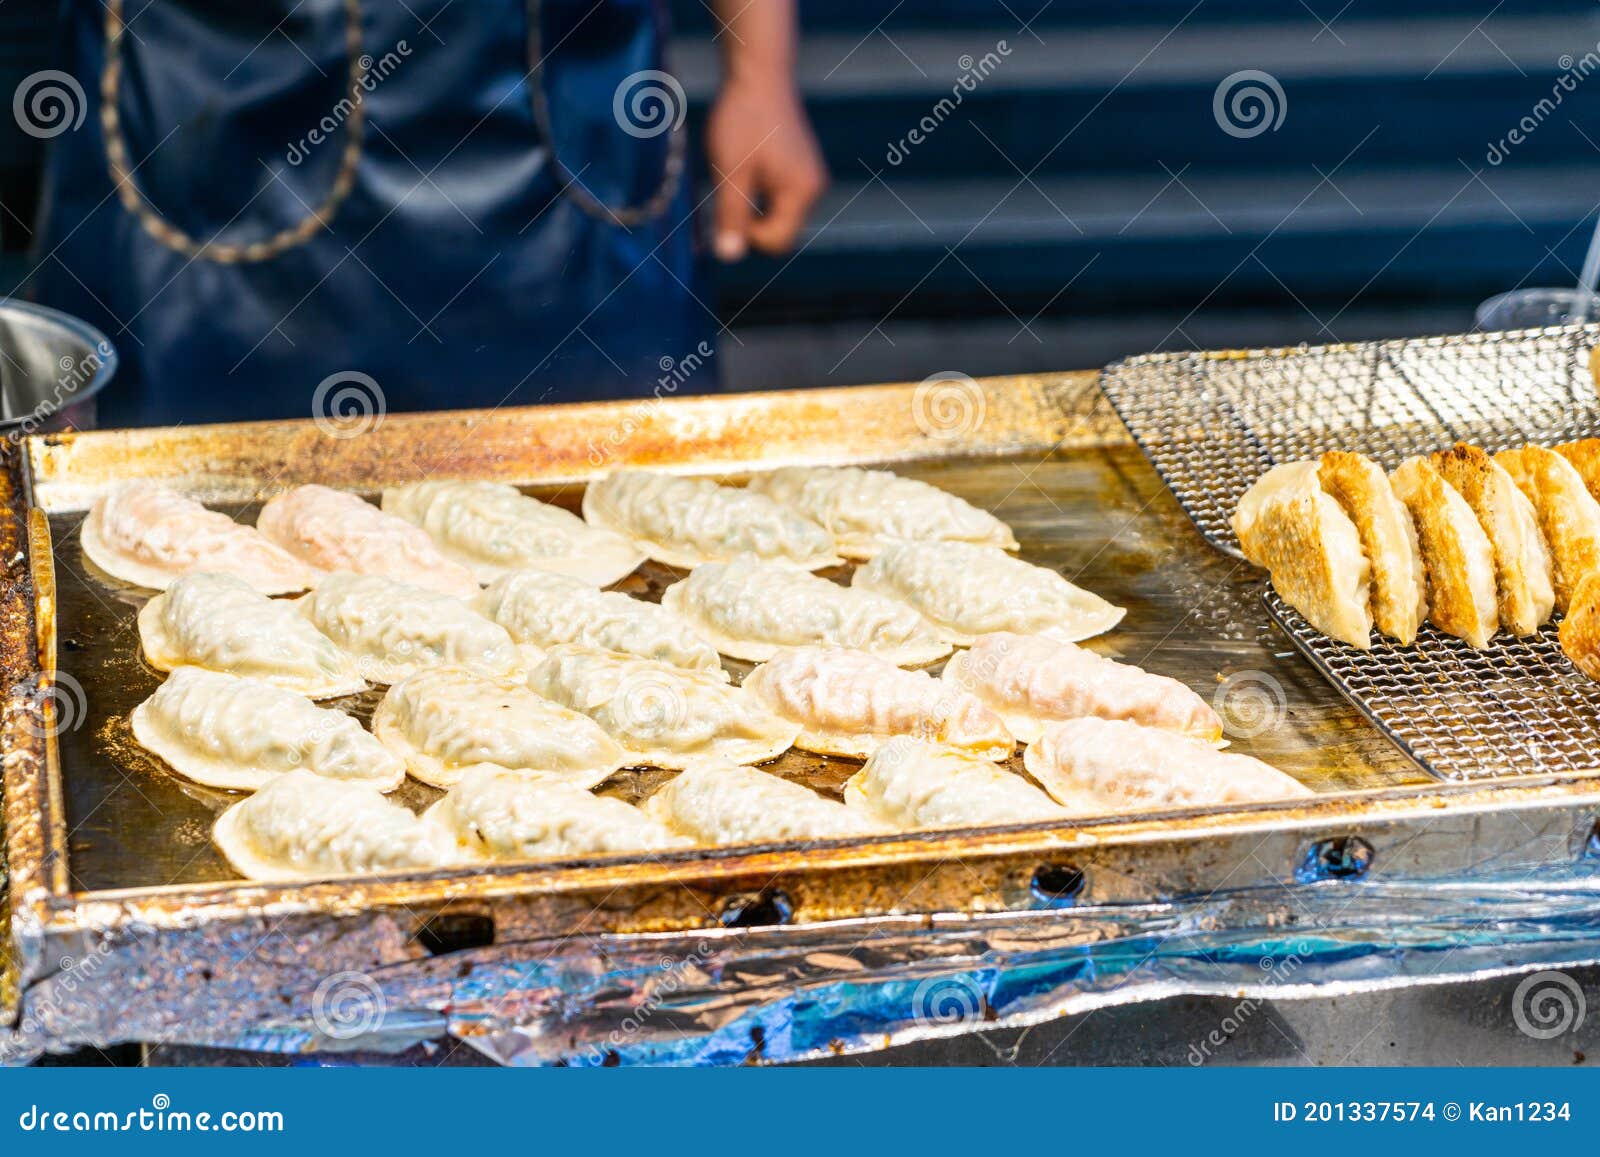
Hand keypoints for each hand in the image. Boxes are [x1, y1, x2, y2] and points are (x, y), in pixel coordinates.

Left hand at [706, 75, 827, 260]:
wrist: (759, 74)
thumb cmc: (744, 121)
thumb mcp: (730, 171)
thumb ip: (731, 216)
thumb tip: (728, 256)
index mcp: (802, 192)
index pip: (776, 242)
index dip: (747, 234)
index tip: (728, 202)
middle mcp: (814, 189)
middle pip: (778, 231)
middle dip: (749, 218)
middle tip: (729, 183)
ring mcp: (810, 178)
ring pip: (776, 214)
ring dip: (751, 202)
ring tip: (738, 168)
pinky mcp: (801, 168)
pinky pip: (778, 196)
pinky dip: (758, 189)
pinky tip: (747, 162)